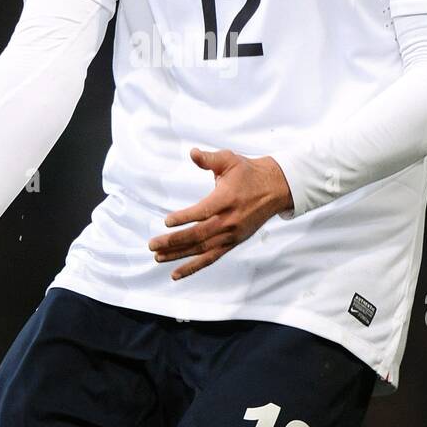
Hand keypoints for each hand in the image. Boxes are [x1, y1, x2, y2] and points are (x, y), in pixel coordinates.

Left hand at [147, 147, 292, 279]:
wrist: (274, 190)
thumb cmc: (248, 173)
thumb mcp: (230, 160)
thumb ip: (209, 159)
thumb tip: (192, 153)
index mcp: (227, 199)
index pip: (204, 212)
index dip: (185, 217)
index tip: (167, 221)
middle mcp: (229, 221)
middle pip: (198, 235)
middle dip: (173, 241)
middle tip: (152, 244)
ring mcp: (231, 235)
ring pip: (201, 249)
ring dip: (178, 255)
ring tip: (157, 257)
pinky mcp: (232, 243)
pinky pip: (210, 258)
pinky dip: (193, 267)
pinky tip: (176, 273)